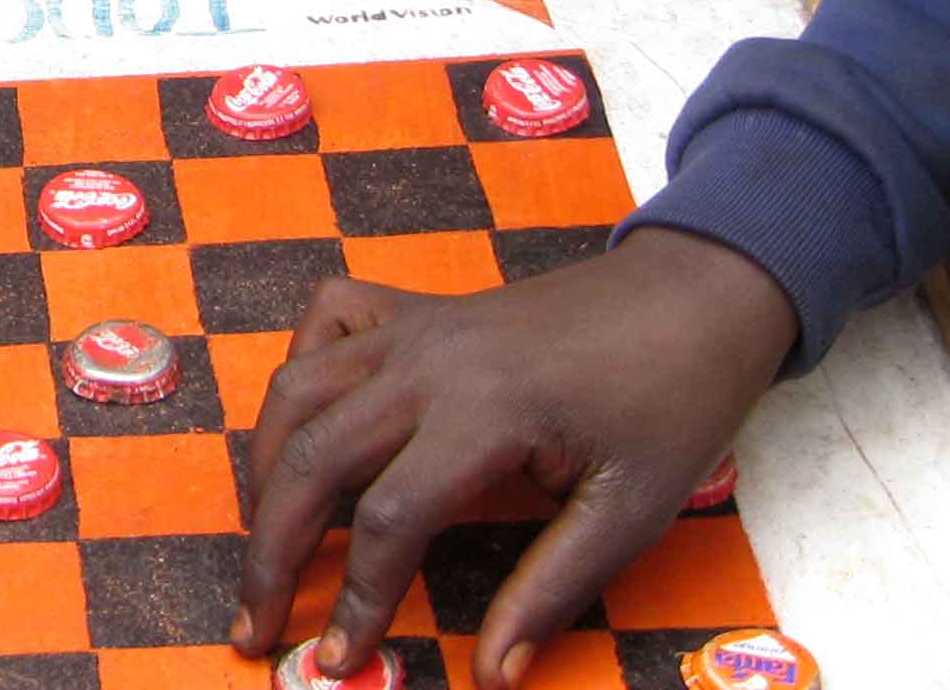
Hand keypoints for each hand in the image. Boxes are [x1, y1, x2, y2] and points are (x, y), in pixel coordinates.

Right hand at [231, 229, 794, 689]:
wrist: (694, 297)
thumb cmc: (672, 403)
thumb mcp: (630, 511)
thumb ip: (551, 591)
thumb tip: (490, 676)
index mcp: (486, 411)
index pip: (386, 519)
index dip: (354, 601)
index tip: (337, 664)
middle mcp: (428, 360)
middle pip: (312, 458)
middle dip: (268, 550)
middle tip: (255, 624)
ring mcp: (414, 325)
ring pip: (296, 391)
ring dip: (264, 470)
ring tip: (261, 542)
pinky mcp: (415, 307)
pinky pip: (324, 324)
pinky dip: (299, 374)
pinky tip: (307, 427)